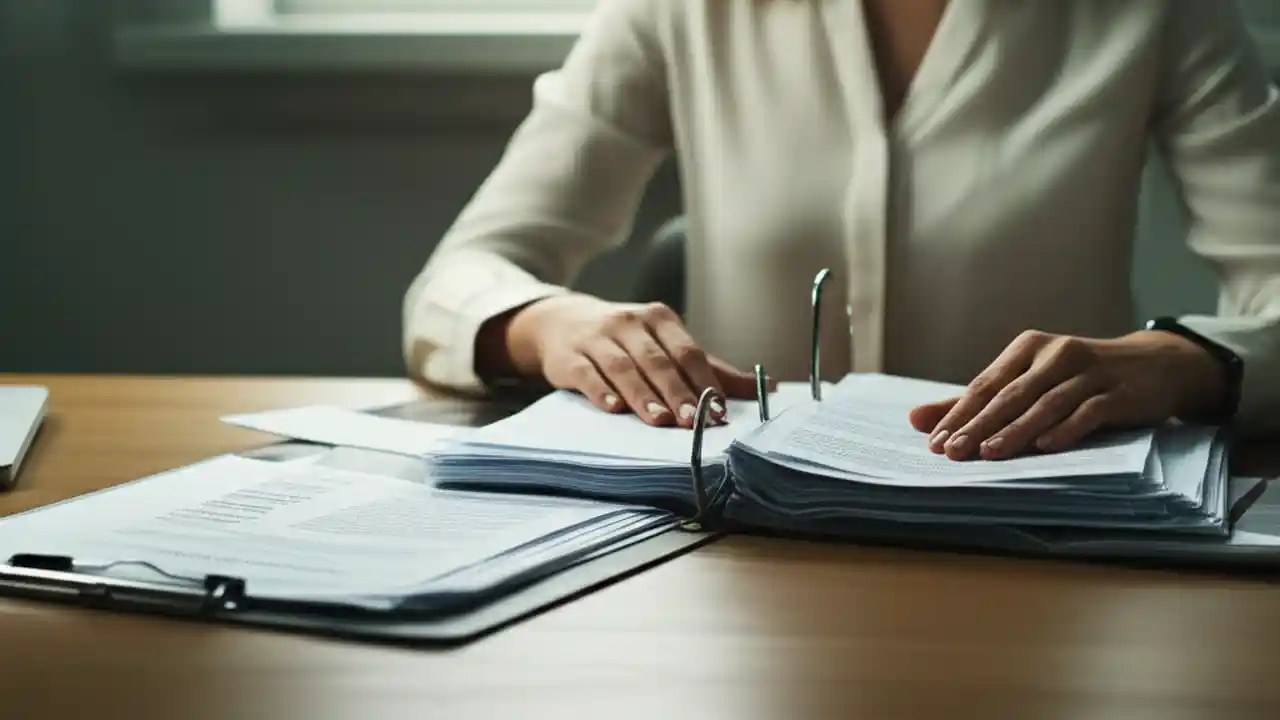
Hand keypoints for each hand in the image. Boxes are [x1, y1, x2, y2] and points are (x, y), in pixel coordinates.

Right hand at [487, 294, 758, 427]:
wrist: (561, 322)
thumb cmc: (625, 340)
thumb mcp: (666, 344)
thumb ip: (710, 368)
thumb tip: (766, 386)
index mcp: (659, 319)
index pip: (687, 351)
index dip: (704, 381)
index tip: (719, 410)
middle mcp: (628, 323)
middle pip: (658, 361)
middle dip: (677, 392)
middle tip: (692, 422)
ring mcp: (597, 338)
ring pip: (623, 368)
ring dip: (643, 395)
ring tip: (659, 420)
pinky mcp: (569, 356)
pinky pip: (587, 374)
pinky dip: (600, 391)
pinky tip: (613, 408)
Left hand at [907, 329, 1225, 460]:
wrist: (1153, 365)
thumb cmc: (1078, 377)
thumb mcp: (1028, 381)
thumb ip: (975, 402)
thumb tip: (915, 418)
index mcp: (1028, 348)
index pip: (985, 384)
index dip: (958, 413)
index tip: (933, 442)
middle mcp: (1056, 354)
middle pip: (1010, 394)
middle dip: (978, 424)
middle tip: (951, 451)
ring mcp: (1089, 372)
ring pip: (1045, 404)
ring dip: (1016, 430)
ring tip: (988, 453)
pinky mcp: (1119, 392)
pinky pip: (1089, 412)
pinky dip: (1066, 428)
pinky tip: (1045, 446)